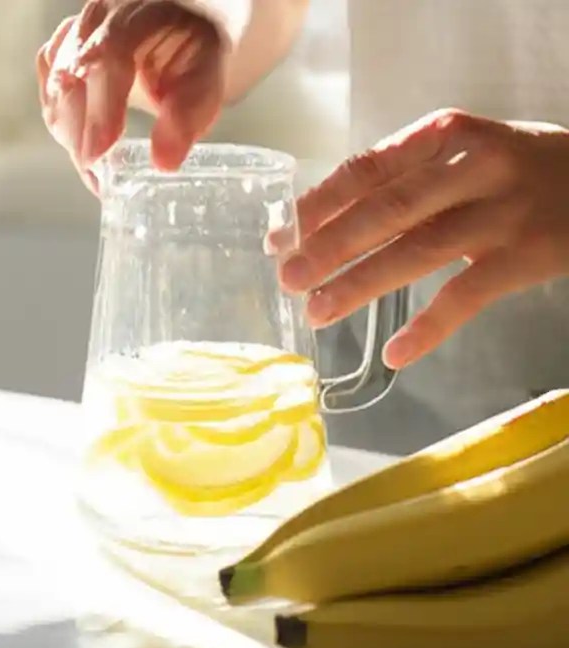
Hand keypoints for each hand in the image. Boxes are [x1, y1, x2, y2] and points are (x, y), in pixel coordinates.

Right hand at [36, 0, 226, 191]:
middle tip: (98, 176)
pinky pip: (49, 89)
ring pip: (55, 87)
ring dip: (69, 133)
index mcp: (137, 13)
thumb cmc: (194, 46)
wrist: (183, 19)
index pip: (108, 57)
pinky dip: (61, 122)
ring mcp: (74, 32)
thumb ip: (189, 114)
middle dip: (80, 133)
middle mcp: (98, 17)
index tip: (98, 154)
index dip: (100, 109)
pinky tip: (82, 142)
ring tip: (95, 168)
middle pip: (72, 76)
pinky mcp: (60, 50)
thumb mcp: (207, 75)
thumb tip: (164, 162)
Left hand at [279, 109, 568, 368]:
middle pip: (385, 211)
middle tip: (288, 279)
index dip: (317, 206)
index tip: (279, 236)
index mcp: (442, 136)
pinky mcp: (524, 256)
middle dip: (329, 247)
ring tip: (318, 311)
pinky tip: (395, 353)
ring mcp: (499, 213)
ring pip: (416, 252)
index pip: (365, 171)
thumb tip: (314, 227)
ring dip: (361, 284)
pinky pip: (465, 297)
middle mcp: (470, 168)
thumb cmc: (510, 171)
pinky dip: (428, 328)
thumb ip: (397, 184)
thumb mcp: (457, 156)